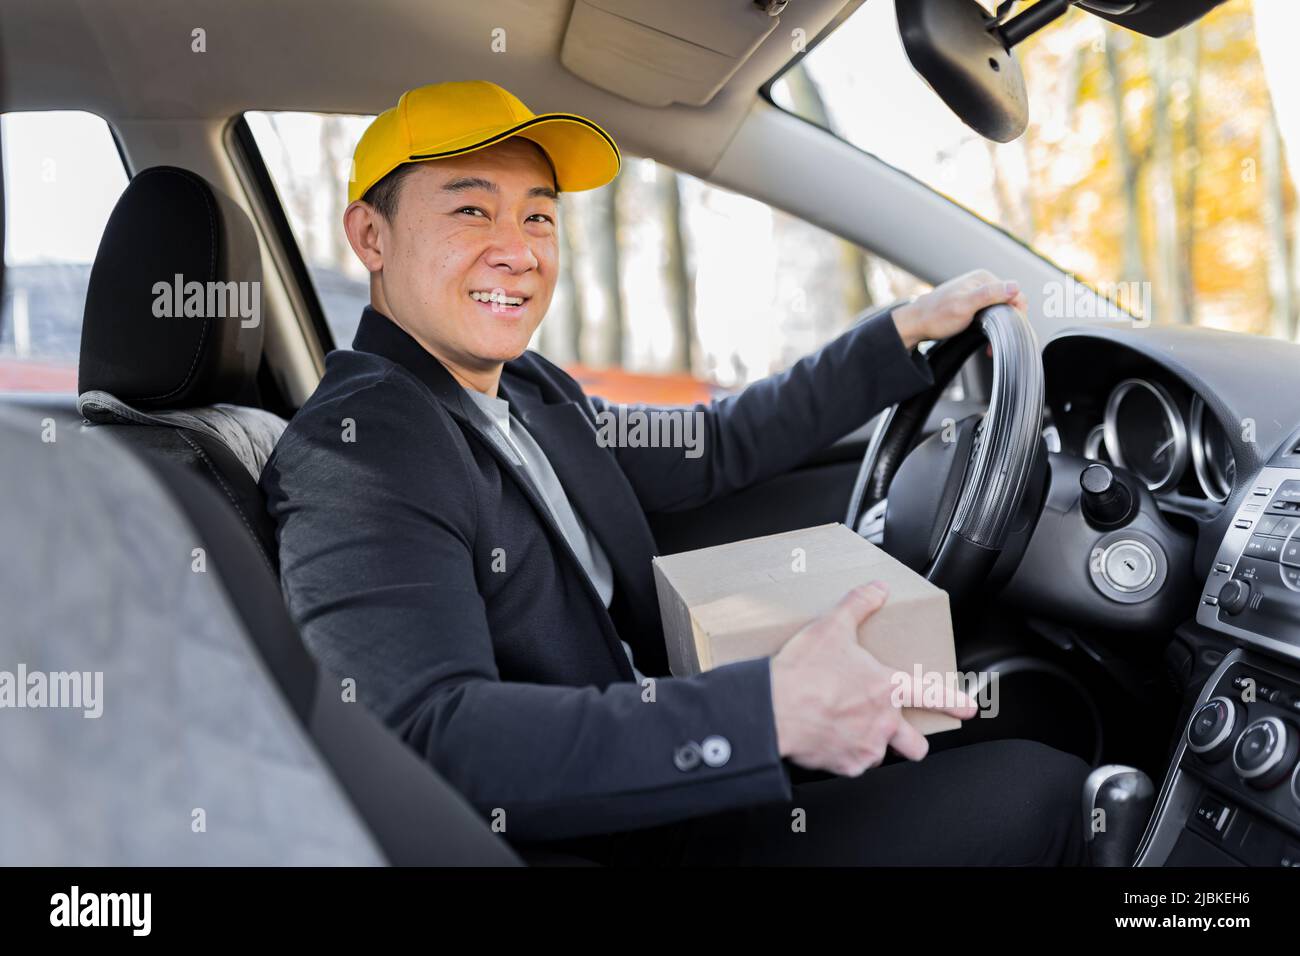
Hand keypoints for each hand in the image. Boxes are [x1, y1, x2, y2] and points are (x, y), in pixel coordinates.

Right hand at [769, 582, 976, 775]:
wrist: (773, 710)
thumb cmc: (802, 673)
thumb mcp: (831, 627)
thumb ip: (858, 605)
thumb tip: (876, 589)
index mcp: (886, 687)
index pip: (932, 694)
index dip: (954, 702)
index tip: (967, 708)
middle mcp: (883, 721)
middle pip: (915, 745)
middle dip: (912, 742)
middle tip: (900, 735)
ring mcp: (865, 746)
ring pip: (880, 754)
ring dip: (871, 745)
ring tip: (847, 729)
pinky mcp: (845, 765)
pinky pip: (852, 765)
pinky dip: (843, 755)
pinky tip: (827, 738)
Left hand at [891, 269, 1027, 349]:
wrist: (916, 324)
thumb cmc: (936, 316)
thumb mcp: (964, 306)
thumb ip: (989, 295)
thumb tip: (1014, 286)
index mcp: (983, 278)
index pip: (1014, 292)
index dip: (1016, 313)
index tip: (1009, 331)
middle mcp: (982, 283)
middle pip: (1009, 302)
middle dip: (1007, 323)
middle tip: (996, 342)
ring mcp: (977, 293)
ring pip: (1000, 310)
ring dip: (999, 327)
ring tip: (990, 344)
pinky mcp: (972, 304)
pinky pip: (990, 314)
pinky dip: (991, 327)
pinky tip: (985, 337)